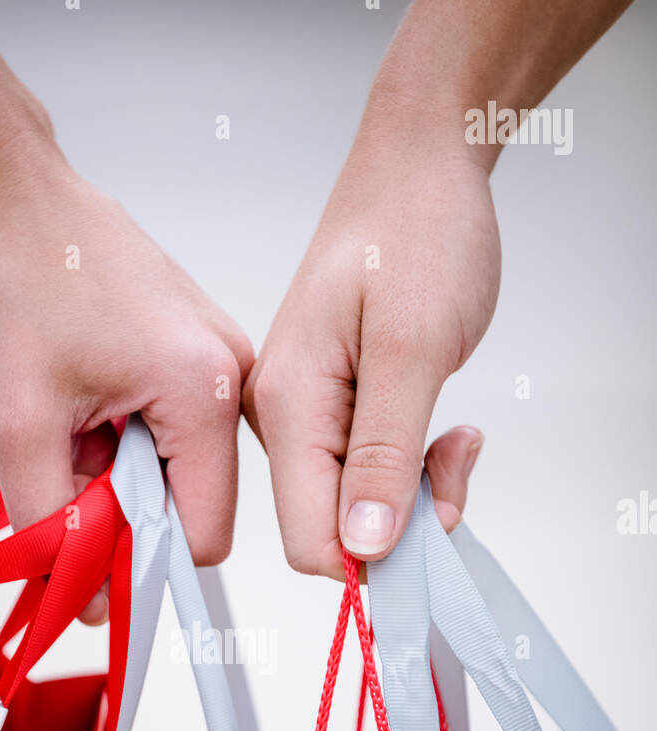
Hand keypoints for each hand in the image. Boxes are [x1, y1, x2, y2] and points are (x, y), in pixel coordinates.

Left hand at [0, 139, 252, 619]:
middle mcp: (231, 375)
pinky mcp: (202, 350)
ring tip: (76, 418)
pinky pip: (176, 430)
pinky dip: (129, 437)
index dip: (145, 561)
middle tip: (67, 462)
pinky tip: (90, 399)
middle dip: (126, 507)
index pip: (205, 537)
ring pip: (181, 469)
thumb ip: (52, 524)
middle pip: (195, 504)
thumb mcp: (18, 424)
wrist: (18, 197)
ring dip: (123, 470)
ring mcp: (221, 359)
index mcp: (203, 392)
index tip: (92, 551)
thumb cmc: (21, 282)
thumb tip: (86, 598)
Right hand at [244, 144, 496, 577]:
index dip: (373, 557)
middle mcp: (282, 419)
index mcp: (285, 408)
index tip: (436, 525)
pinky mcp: (333, 409)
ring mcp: (306, 415)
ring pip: (356, 504)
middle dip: (404, 520)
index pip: (308, 539)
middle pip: (333, 528)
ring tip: (454, 436)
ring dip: (416, 491)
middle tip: (454, 459)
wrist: (420, 167)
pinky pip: (369, 472)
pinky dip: (415, 466)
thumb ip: (387, 455)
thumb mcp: (414, 349)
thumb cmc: (416, 232)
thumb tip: (365, 548)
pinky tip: (443, 428)